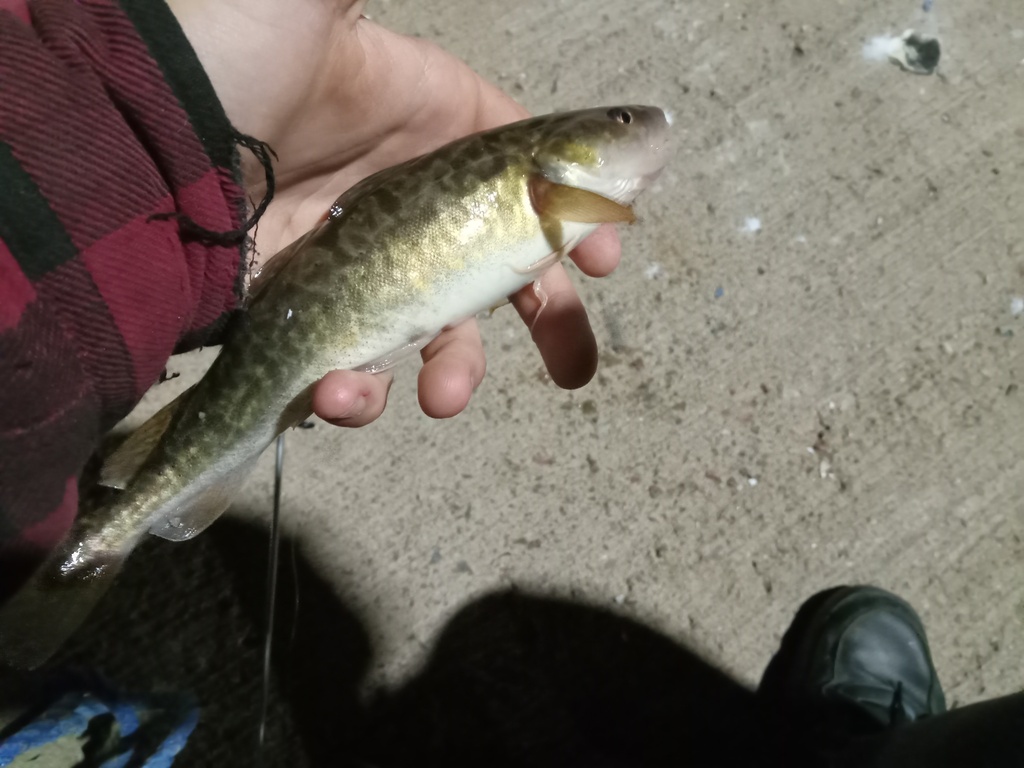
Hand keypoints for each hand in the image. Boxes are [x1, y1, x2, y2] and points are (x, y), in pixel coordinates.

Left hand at [169, 0, 620, 426]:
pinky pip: (353, 370)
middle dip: (549, 320)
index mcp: (432, 130)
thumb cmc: (232, 53)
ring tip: (444, 398)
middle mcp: (403, 203)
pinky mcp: (307, 318)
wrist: (135, 137)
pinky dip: (361, 396)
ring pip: (432, 336)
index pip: (528, 180)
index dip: (575, 219)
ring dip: (453, 373)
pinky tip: (346, 392)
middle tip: (574, 367)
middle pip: (500, 272)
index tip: (608, 256)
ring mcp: (356, 267)